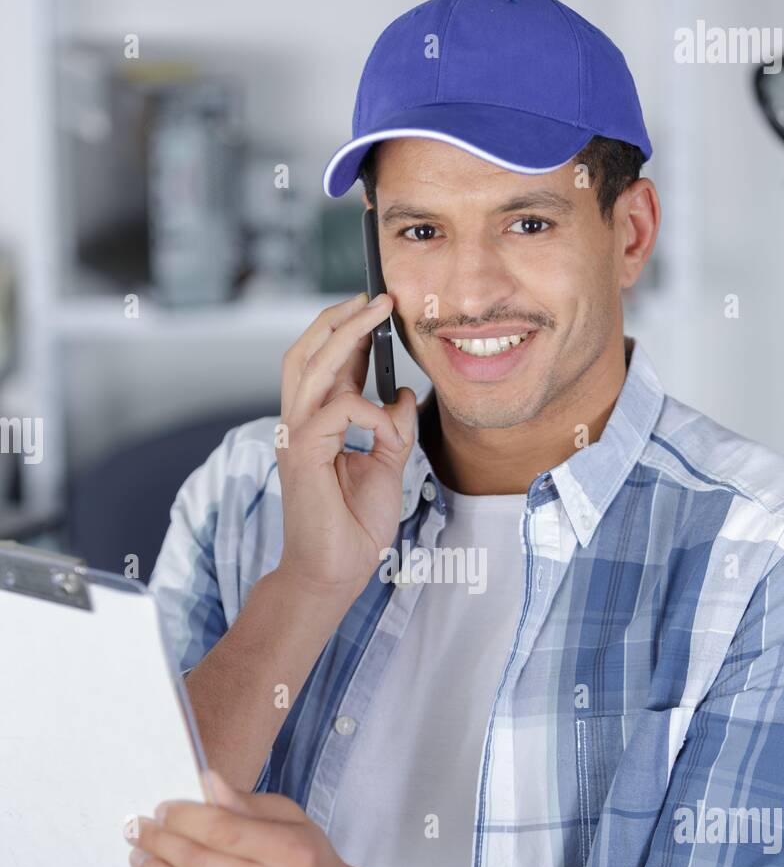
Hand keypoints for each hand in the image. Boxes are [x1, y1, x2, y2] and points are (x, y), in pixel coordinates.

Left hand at [125, 771, 360, 866]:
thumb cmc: (311, 863)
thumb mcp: (292, 821)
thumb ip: (247, 804)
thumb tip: (206, 781)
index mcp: (291, 853)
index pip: (222, 830)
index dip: (184, 818)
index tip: (161, 810)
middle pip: (199, 864)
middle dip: (159, 843)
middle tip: (137, 831)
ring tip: (142, 858)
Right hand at [276, 291, 417, 608]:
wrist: (335, 573)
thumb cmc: (354, 528)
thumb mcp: (386, 468)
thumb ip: (392, 429)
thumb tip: (404, 394)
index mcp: (317, 425)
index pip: (326, 364)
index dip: (350, 332)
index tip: (379, 309)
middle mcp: (300, 424)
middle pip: (306, 351)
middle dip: (339, 316)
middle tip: (376, 294)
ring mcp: (296, 436)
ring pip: (310, 364)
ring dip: (345, 332)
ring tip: (376, 307)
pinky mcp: (302, 453)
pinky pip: (338, 410)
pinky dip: (367, 410)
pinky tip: (384, 426)